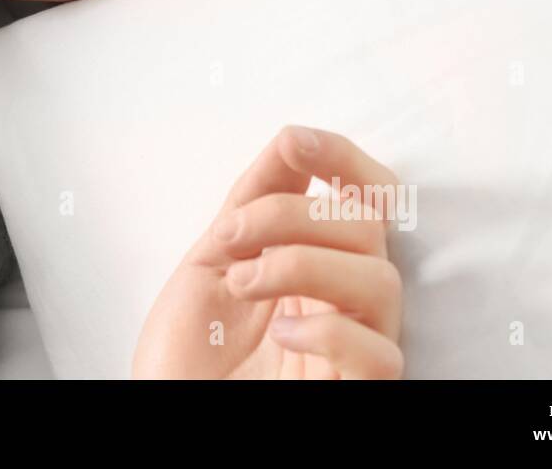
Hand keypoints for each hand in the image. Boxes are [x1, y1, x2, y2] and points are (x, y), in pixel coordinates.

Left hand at [132, 125, 403, 378]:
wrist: (169, 409)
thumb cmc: (187, 356)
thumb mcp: (210, 261)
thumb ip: (251, 202)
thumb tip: (290, 142)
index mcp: (315, 262)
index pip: (364, 197)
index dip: (340, 159)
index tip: (294, 143)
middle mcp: (343, 300)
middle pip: (368, 227)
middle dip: (289, 214)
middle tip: (231, 236)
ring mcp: (353, 345)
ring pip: (382, 280)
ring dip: (300, 264)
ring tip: (244, 284)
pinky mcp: (356, 389)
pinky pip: (380, 354)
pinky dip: (328, 331)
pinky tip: (282, 335)